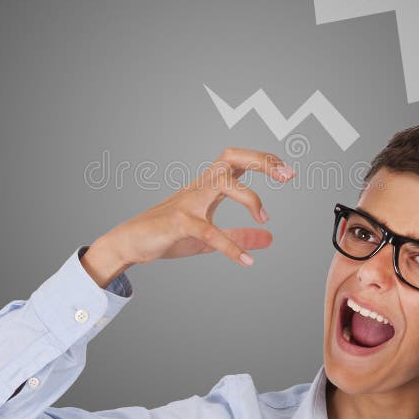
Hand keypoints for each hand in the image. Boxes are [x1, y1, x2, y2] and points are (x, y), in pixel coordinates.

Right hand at [84, 147, 295, 280]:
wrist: (130, 243)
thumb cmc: (168, 234)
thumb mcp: (209, 236)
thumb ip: (240, 235)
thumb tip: (270, 238)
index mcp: (207, 185)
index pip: (239, 161)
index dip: (264, 161)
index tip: (287, 171)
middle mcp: (199, 187)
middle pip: (232, 157)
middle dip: (262, 160)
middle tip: (288, 174)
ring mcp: (188, 202)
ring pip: (222, 183)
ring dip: (250, 198)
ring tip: (264, 218)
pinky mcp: (179, 223)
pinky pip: (209, 232)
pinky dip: (230, 247)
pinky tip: (246, 261)